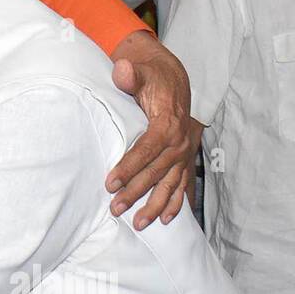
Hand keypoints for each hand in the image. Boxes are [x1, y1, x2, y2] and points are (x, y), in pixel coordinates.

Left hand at [105, 31, 192, 228]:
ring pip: (170, 184)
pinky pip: (182, 184)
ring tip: (139, 223)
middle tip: (115, 208)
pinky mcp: (184, 158)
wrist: (174, 79)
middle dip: (136, 192)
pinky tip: (167, 219)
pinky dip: (176, 202)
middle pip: (156, 172)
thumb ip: (131, 74)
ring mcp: (184, 153)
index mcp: (167, 123)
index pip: (146, 150)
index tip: (110, 183)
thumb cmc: (152, 78)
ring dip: (155, 205)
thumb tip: (123, 70)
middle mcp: (179, 142)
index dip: (128, 167)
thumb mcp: (141, 72)